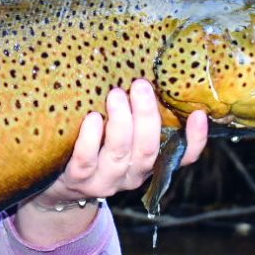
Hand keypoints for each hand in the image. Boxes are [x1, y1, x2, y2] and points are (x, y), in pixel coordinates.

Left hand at [16, 79, 207, 245]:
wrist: (56, 187)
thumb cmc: (93, 148)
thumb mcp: (120, 136)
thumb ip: (134, 115)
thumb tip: (143, 68)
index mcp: (148, 163)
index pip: (182, 157)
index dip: (195, 139)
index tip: (199, 113)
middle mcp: (131, 176)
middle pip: (147, 149)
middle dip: (146, 116)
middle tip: (140, 85)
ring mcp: (104, 181)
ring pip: (120, 155)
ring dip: (121, 123)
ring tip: (116, 95)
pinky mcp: (76, 180)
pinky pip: (86, 160)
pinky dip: (90, 139)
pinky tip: (92, 118)